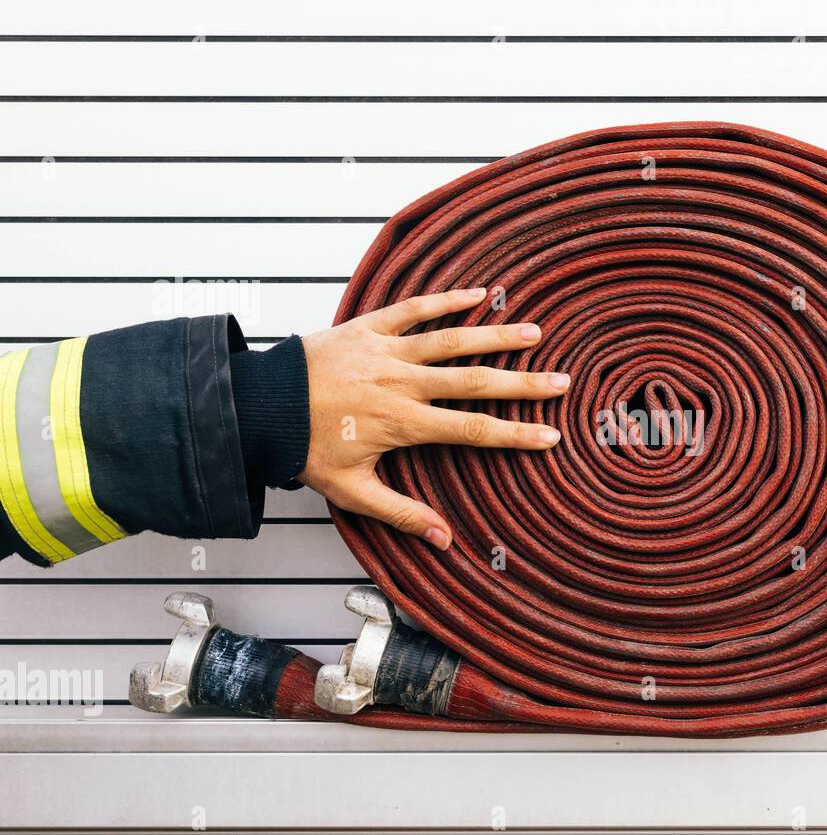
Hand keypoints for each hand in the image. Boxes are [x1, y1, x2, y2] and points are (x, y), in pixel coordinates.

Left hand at [298, 288, 567, 549]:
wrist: (256, 406)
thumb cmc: (302, 449)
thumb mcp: (351, 491)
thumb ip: (402, 513)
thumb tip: (445, 542)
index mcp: (404, 423)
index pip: (474, 431)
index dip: (516, 434)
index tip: (551, 436)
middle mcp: (403, 383)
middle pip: (476, 381)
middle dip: (524, 382)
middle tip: (562, 381)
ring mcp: (388, 350)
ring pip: (453, 339)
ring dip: (497, 334)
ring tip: (535, 332)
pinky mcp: (369, 326)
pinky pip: (415, 308)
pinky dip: (448, 299)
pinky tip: (480, 292)